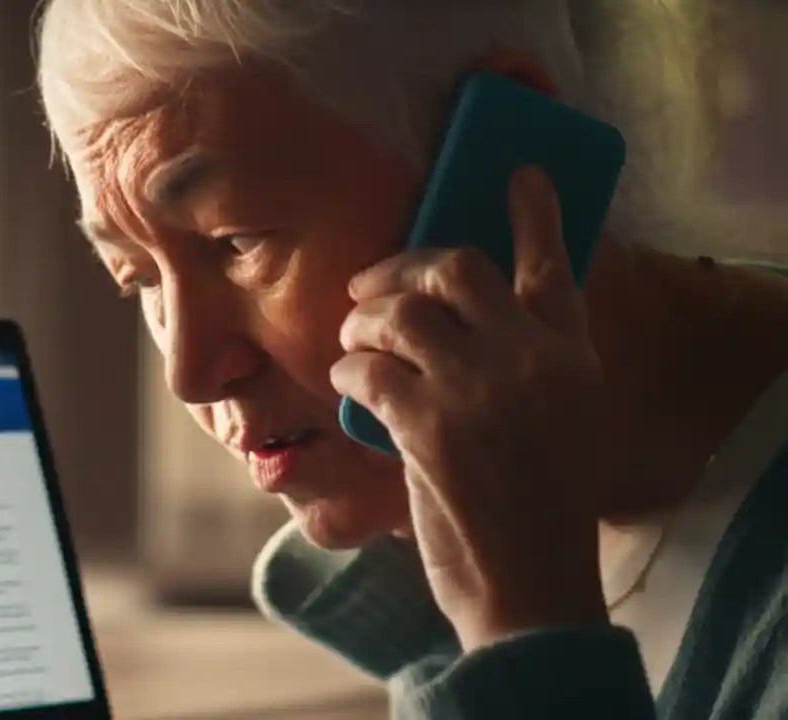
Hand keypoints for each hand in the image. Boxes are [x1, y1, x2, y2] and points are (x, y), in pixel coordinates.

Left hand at [330, 165, 610, 650]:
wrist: (530, 586)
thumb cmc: (533, 509)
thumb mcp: (551, 424)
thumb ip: (518, 367)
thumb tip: (444, 324)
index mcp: (571, 358)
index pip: (554, 266)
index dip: (536, 215)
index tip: (521, 174)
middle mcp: (532, 360)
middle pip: (457, 271)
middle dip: (402, 267)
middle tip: (369, 286)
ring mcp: (482, 390)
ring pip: (400, 313)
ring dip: (361, 321)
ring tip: (351, 341)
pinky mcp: (431, 427)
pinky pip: (368, 368)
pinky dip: (348, 369)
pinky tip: (348, 382)